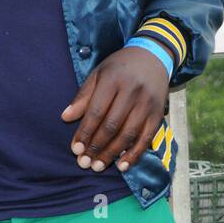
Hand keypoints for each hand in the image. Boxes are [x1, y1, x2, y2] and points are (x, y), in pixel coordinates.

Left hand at [61, 45, 168, 172]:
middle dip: (96, 147)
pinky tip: (122, 165)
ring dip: (112, 154)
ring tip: (97, 166)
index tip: (75, 149)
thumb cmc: (120, 67)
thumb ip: (83, 96)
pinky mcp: (158, 113)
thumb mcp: (99, 74)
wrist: (153, 56)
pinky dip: (134, 154)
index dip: (85, 132)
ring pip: (128, 134)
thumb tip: (65, 118)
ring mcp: (147, 103)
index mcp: (113, 79)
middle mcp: (132, 91)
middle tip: (84, 163)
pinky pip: (146, 138)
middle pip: (112, 125)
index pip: (96, 111)